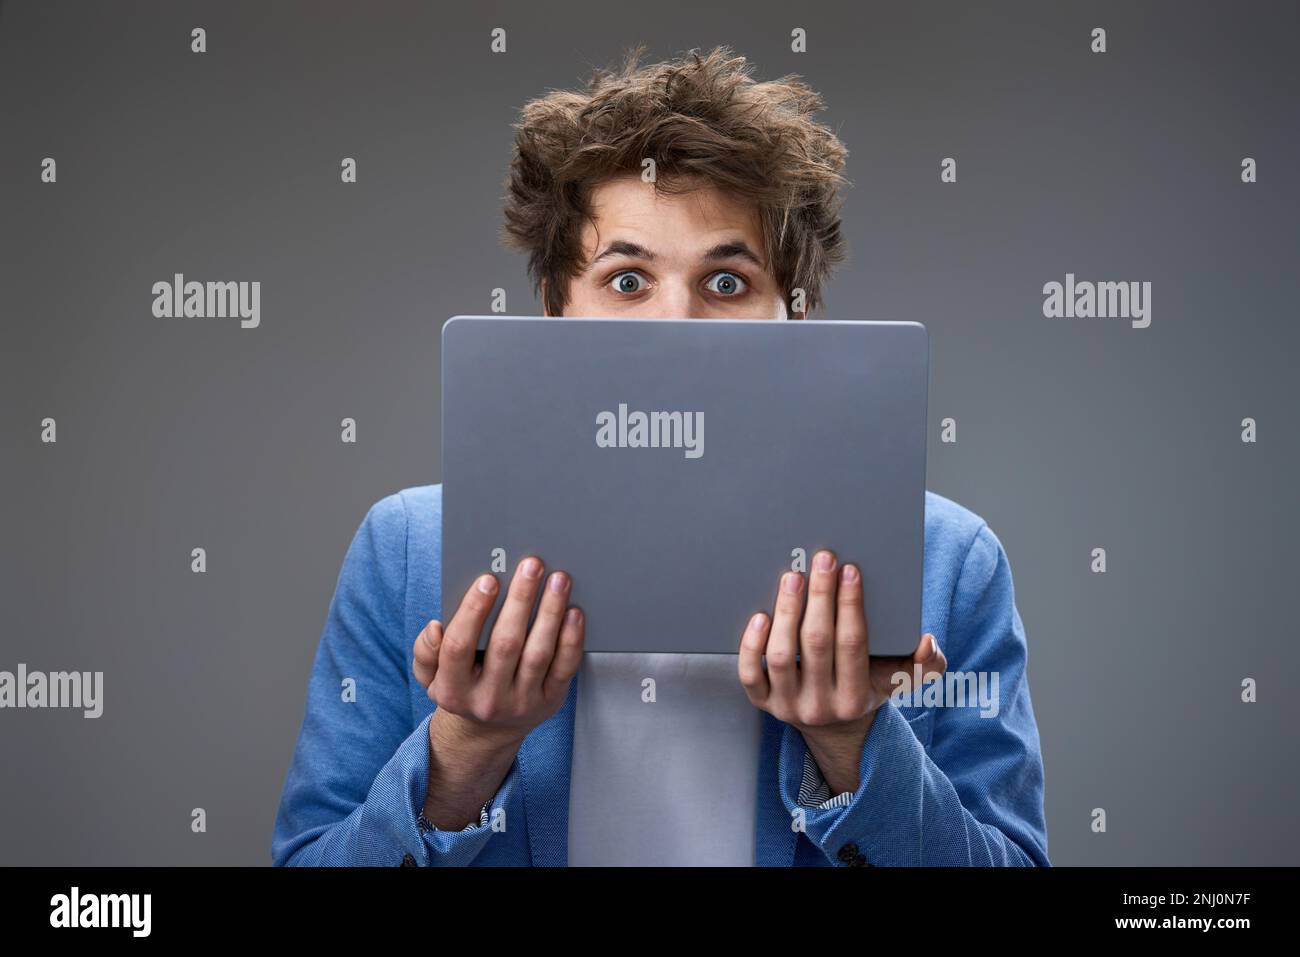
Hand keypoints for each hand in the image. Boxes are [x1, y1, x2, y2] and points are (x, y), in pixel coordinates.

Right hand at [411, 556, 583, 826]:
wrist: (489, 729)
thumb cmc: (462, 685)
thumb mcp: (431, 675)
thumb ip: (427, 651)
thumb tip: (436, 628)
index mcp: (453, 690)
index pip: (459, 647)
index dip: (473, 611)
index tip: (488, 578)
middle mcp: (488, 700)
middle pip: (505, 645)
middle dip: (520, 600)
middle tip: (531, 564)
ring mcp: (522, 703)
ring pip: (538, 653)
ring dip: (550, 612)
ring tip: (558, 580)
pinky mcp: (551, 701)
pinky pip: (564, 667)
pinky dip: (571, 638)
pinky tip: (574, 612)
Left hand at [737, 549, 946, 794]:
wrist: (832, 724)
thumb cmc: (867, 685)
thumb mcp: (901, 678)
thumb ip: (925, 663)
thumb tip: (925, 641)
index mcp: (855, 697)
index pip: (853, 644)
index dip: (850, 605)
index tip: (850, 570)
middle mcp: (820, 705)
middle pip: (816, 644)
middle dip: (819, 596)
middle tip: (822, 560)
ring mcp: (787, 705)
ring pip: (781, 656)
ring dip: (786, 612)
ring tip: (792, 577)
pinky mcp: (761, 702)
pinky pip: (750, 674)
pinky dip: (752, 644)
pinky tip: (760, 614)